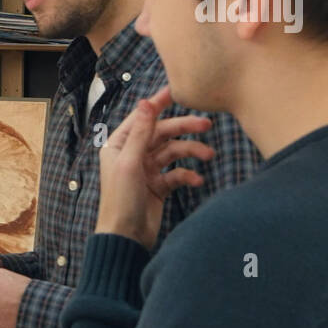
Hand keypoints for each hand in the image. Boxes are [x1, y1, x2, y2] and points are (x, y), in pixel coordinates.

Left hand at [95, 85, 213, 249]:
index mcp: (119, 144)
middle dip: (184, 128)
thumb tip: (145, 102)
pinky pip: (177, 174)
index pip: (142, 117)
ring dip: (191, 152)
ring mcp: (146, 170)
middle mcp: (132, 154)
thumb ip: (140, 132)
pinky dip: (187, 175)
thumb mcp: (130, 162)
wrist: (125, 237)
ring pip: (173, 152)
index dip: (159, 103)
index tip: (178, 91)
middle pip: (162, 133)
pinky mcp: (158, 186)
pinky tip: (196, 181)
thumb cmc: (121, 200)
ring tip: (208, 156)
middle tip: (207, 125)